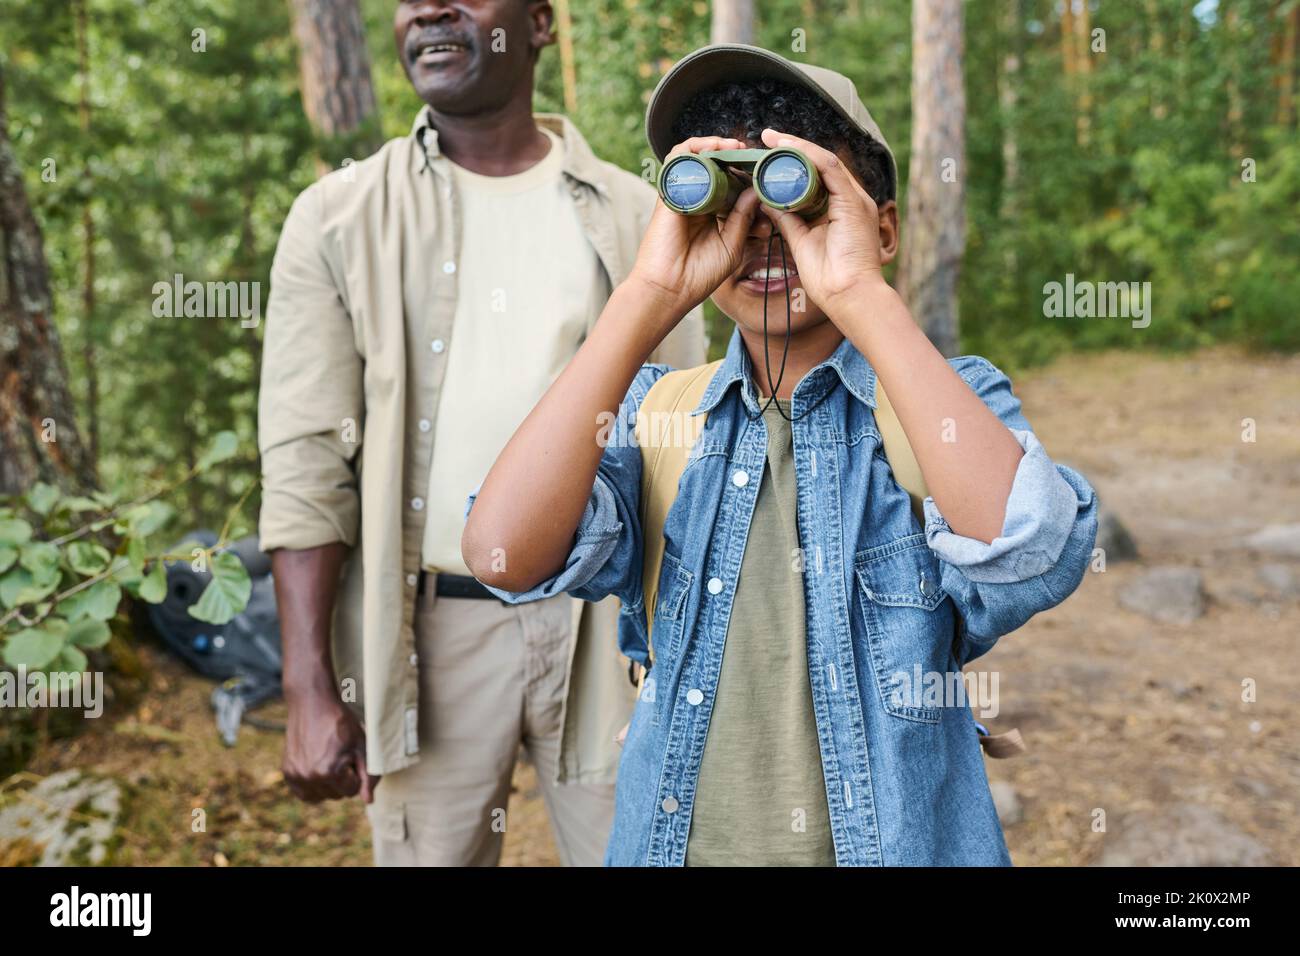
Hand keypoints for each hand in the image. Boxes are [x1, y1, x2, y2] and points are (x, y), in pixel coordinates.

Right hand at [283, 679, 378, 802]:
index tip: (352, 757)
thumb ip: (368, 775)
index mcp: (330, 772)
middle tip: (339, 755)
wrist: (313, 704)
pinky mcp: (287, 772)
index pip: (352, 792)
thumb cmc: (341, 724)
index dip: (356, 774)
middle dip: (342, 780)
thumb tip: (368, 801)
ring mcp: (295, 776)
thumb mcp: (362, 746)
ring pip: (320, 797)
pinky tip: (317, 767)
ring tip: (328, 760)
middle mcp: (309, 777)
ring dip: (328, 785)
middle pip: (336, 796)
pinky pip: (304, 793)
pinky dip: (312, 785)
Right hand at [627, 137, 761, 318]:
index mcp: (714, 214)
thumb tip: (755, 190)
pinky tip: (714, 147)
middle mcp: (698, 201)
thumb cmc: (700, 274)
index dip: (748, 177)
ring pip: (698, 158)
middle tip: (755, 155)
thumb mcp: (733, 246)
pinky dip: (695, 147)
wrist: (670, 289)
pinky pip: (678, 159)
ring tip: (736, 147)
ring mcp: (683, 195)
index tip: (767, 174)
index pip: (732, 186)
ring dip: (716, 147)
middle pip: (717, 169)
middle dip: (737, 158)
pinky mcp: (668, 192)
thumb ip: (743, 218)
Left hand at [756, 128, 886, 317]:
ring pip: (824, 160)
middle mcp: (851, 199)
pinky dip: (808, 155)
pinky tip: (788, 148)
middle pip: (820, 163)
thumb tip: (766, 201)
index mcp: (841, 208)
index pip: (816, 175)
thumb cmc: (829, 279)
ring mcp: (855, 199)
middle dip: (793, 147)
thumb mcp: (801, 242)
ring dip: (797, 146)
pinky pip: (830, 169)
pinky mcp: (854, 203)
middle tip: (767, 137)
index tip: (768, 152)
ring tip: (773, 138)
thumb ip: (788, 219)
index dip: (793, 160)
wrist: (849, 297)